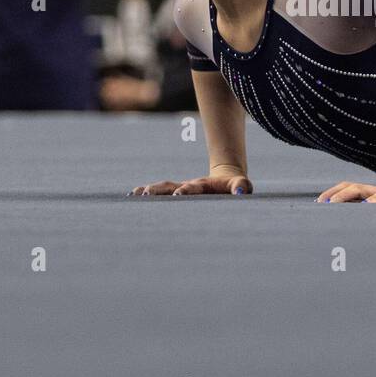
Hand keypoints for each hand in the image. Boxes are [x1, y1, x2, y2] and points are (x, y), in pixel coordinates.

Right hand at [130, 172, 252, 196]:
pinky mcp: (176, 193)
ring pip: (162, 188)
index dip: (185, 190)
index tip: (177, 194)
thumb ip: (242, 186)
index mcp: (202, 185)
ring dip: (149, 192)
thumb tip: (241, 191)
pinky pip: (160, 193)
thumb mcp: (241, 185)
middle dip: (158, 191)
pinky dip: (146, 194)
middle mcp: (188, 185)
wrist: (226, 179)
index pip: (192, 188)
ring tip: (134, 195)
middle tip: (145, 195)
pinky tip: (133, 197)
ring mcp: (180, 188)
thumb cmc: (234, 186)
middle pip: (170, 186)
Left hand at [316, 174, 375, 202]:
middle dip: (334, 195)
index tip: (320, 202)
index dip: (334, 193)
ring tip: (333, 203)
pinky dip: (375, 200)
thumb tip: (364, 220)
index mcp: (375, 193)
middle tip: (321, 204)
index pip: (349, 188)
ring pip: (361, 189)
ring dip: (345, 195)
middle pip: (350, 187)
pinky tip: (367, 206)